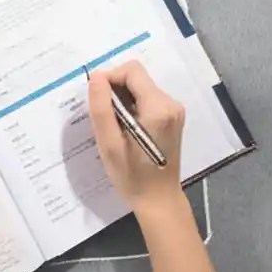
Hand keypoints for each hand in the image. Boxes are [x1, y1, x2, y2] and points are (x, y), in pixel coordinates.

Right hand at [87, 60, 185, 212]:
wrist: (158, 200)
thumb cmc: (132, 176)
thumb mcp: (109, 143)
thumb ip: (101, 107)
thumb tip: (96, 77)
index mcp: (158, 108)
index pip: (132, 71)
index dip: (110, 77)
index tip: (96, 98)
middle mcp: (171, 104)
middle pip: (137, 78)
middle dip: (115, 91)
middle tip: (103, 117)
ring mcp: (175, 111)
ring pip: (141, 88)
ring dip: (123, 100)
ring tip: (114, 126)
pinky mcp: (173, 118)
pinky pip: (148, 100)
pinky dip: (133, 107)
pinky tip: (126, 129)